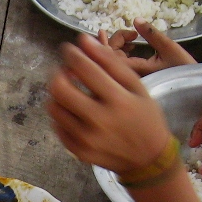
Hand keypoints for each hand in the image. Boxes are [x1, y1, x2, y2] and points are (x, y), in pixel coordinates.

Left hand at [47, 33, 175, 180]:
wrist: (148, 160)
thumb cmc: (145, 118)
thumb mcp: (137, 87)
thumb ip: (111, 62)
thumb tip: (84, 41)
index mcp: (117, 101)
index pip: (84, 69)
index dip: (72, 54)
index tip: (68, 49)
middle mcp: (99, 121)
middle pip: (59, 88)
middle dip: (58, 72)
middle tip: (64, 70)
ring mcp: (85, 139)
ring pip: (53, 107)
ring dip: (56, 92)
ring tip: (69, 89)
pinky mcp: (77, 151)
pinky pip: (57, 125)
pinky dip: (61, 113)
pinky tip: (73, 109)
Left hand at [106, 20, 196, 76]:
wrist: (193, 90)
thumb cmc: (183, 70)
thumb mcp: (170, 49)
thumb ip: (152, 34)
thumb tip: (136, 20)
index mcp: (134, 73)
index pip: (109, 57)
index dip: (110, 41)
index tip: (126, 33)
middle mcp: (128, 80)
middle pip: (106, 60)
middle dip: (114, 42)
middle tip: (132, 34)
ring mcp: (129, 82)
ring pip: (111, 64)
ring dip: (116, 48)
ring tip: (131, 38)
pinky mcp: (133, 82)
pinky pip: (118, 68)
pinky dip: (120, 54)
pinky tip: (129, 46)